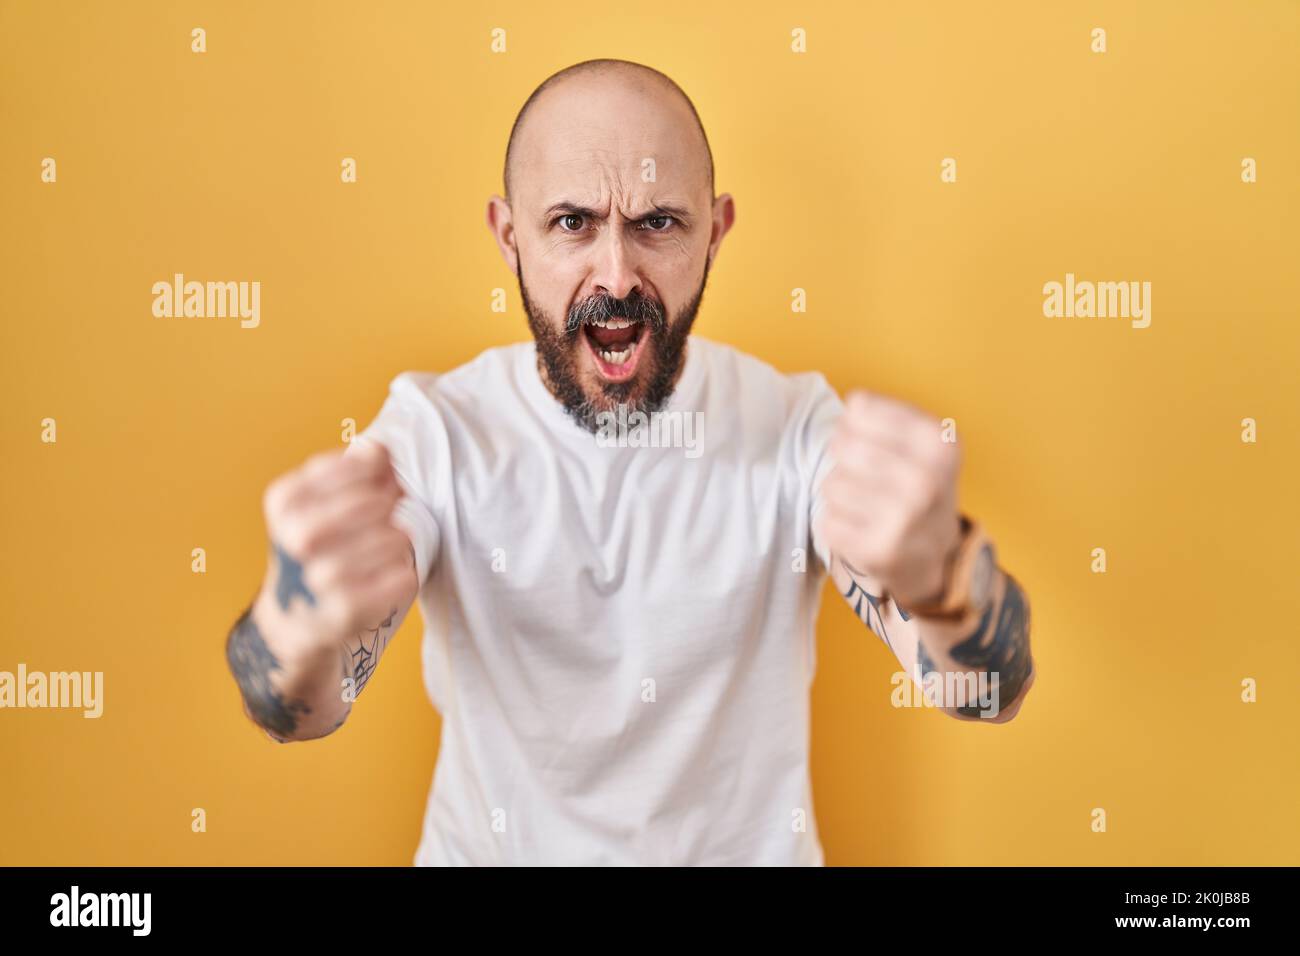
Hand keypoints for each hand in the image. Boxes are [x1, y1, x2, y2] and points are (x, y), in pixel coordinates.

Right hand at [257, 440, 413, 644]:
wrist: (298, 615)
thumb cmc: (320, 544)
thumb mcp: (321, 499)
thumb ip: (358, 467)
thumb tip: (381, 450)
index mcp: (285, 501)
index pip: (347, 466)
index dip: (375, 469)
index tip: (382, 479)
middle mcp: (297, 538)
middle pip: (370, 502)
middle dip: (389, 502)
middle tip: (392, 507)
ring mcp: (320, 578)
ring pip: (391, 540)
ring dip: (399, 538)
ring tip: (391, 541)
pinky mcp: (347, 611)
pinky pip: (401, 579)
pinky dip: (405, 572)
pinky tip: (392, 571)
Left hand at [817, 390, 962, 608]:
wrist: (932, 555)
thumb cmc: (916, 484)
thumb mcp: (920, 441)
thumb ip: (882, 413)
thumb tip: (852, 408)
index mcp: (940, 442)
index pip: (860, 407)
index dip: (851, 421)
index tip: (867, 436)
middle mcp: (928, 480)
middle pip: (843, 445)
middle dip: (842, 455)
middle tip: (862, 472)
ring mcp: (905, 519)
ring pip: (831, 484)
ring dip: (839, 492)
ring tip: (867, 503)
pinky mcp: (879, 551)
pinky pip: (827, 520)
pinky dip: (837, 523)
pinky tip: (863, 528)